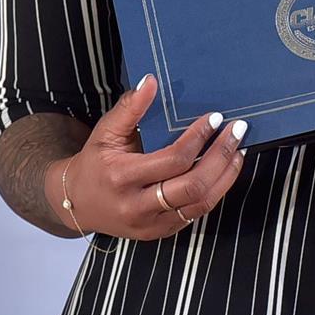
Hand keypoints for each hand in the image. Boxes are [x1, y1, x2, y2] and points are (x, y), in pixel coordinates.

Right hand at [48, 75, 246, 240]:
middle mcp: (138, 206)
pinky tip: (223, 172)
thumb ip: (130, 107)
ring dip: (225, 177)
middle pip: (192, 186)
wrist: (76, 203)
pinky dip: (214, 192)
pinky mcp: (160, 233)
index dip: (198, 138)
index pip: (173, 160)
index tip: (215, 118)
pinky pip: (195, 214)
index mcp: (123, 177)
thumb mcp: (106, 131)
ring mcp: (151, 225)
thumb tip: (151, 81)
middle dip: (220, 157)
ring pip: (199, 205)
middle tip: (237, 132)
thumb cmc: (94, 162)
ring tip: (238, 152)